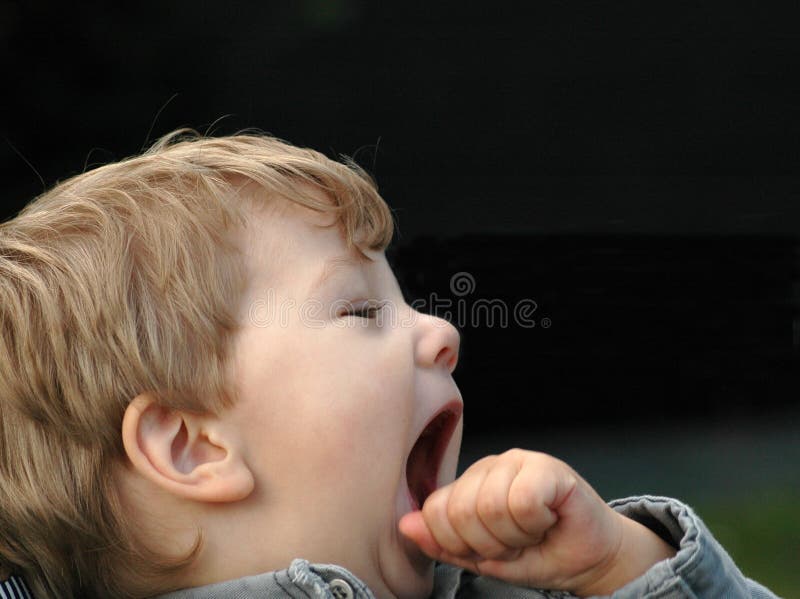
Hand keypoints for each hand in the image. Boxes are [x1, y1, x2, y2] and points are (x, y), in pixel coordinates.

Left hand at [398, 449, 674, 595]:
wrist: (590, 558)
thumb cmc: (538, 553)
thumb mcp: (482, 558)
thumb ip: (442, 544)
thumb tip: (405, 526)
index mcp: (468, 484)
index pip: (436, 512)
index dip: (460, 545)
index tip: (488, 551)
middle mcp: (490, 466)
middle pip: (461, 511)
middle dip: (489, 544)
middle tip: (514, 545)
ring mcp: (519, 462)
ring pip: (491, 507)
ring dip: (515, 537)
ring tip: (531, 534)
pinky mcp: (549, 468)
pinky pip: (523, 501)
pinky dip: (535, 524)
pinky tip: (547, 521)